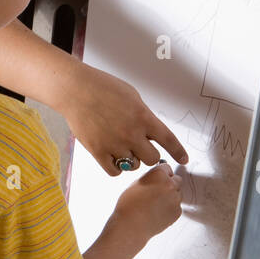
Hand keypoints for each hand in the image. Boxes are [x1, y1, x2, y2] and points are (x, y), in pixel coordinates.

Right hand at [56, 62, 188, 175]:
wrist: (76, 90)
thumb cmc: (102, 88)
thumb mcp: (132, 96)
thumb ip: (143, 115)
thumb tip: (149, 130)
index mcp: (143, 117)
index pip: (168, 140)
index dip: (178, 152)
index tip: (183, 159)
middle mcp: (132, 133)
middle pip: (151, 159)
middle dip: (148, 154)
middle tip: (140, 147)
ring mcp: (114, 144)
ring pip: (133, 166)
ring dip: (131, 160)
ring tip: (121, 148)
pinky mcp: (98, 151)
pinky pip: (114, 171)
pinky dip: (116, 167)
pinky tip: (112, 157)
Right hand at [114, 161, 182, 243]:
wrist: (131, 225)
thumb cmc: (129, 205)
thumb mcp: (136, 183)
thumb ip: (151, 177)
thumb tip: (158, 178)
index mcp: (159, 174)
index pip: (167, 167)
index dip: (161, 174)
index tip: (159, 178)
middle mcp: (170, 184)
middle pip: (176, 179)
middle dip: (169, 184)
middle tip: (158, 192)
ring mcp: (176, 199)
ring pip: (177, 193)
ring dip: (170, 196)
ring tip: (155, 204)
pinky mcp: (177, 212)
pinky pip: (177, 206)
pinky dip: (170, 208)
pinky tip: (158, 211)